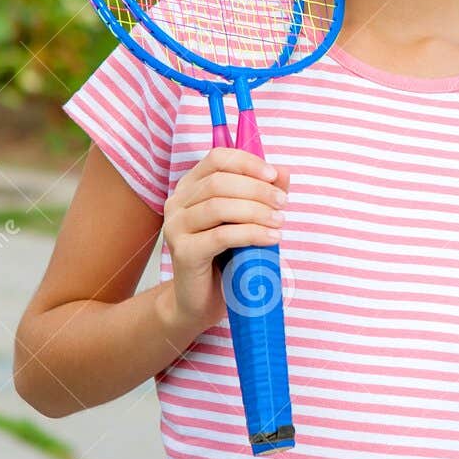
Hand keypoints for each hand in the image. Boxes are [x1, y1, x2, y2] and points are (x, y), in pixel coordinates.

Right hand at [157, 148, 289, 339]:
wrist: (202, 300)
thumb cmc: (226, 257)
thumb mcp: (248, 220)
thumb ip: (262, 194)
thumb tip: (283, 171)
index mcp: (191, 187)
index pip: (217, 158)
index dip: (247, 162)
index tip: (273, 176)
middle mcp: (177, 202)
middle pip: (219, 181)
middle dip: (257, 190)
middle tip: (283, 203)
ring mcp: (175, 227)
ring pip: (219, 206)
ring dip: (255, 211)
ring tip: (279, 222)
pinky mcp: (182, 252)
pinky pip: (220, 235)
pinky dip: (250, 234)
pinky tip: (271, 238)